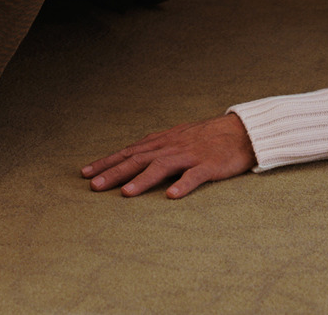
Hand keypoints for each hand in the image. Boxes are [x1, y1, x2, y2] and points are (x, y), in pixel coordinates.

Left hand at [81, 113, 255, 198]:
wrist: (242, 131)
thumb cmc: (208, 137)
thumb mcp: (177, 137)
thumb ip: (156, 145)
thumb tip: (133, 152)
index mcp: (162, 141)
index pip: (128, 151)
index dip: (107, 162)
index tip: (85, 173)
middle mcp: (171, 146)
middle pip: (138, 159)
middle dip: (114, 172)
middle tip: (93, 185)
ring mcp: (190, 155)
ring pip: (162, 166)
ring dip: (142, 180)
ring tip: (126, 193)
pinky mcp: (209, 165)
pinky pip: (195, 175)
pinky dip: (182, 184)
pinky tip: (171, 195)